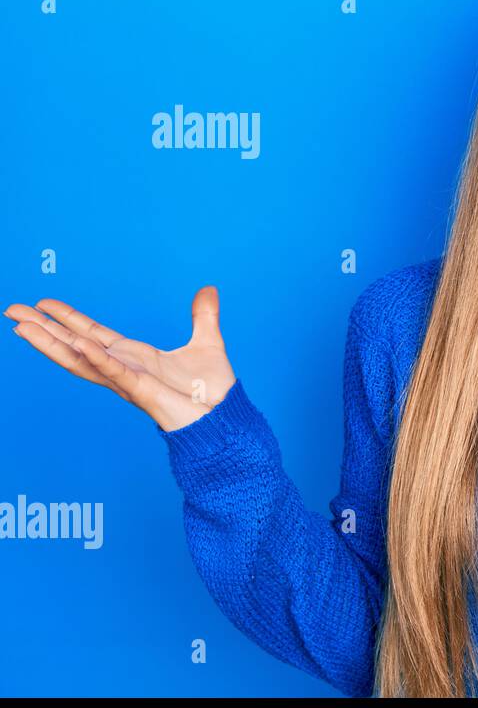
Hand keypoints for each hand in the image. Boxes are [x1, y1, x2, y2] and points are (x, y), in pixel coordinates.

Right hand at [5, 287, 235, 431]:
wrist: (226, 418)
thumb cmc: (213, 390)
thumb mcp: (208, 343)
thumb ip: (203, 316)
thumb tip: (209, 289)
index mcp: (134, 357)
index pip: (92, 333)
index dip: (67, 318)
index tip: (42, 302)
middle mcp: (124, 369)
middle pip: (74, 345)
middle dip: (44, 329)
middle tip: (11, 310)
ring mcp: (128, 381)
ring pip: (81, 360)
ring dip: (52, 344)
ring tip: (22, 327)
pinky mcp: (141, 391)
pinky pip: (114, 372)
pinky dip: (96, 357)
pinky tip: (77, 342)